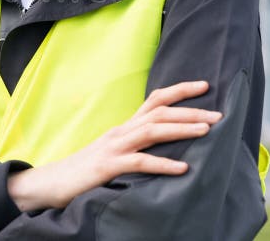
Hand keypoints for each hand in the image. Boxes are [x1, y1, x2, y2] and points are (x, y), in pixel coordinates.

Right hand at [7, 80, 221, 211]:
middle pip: (159, 112)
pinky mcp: (108, 166)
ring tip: (207, 130)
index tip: (204, 86)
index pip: (154, 101)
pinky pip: (140, 162)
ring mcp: (113, 147)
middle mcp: (120, 131)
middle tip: (218, 114)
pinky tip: (183, 168)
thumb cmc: (84, 171)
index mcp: (123, 128)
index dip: (179, 91)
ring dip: (181, 129)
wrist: (50, 184)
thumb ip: (134, 146)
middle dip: (190, 110)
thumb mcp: (113, 153)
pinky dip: (164, 163)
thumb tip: (164, 145)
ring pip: (152, 131)